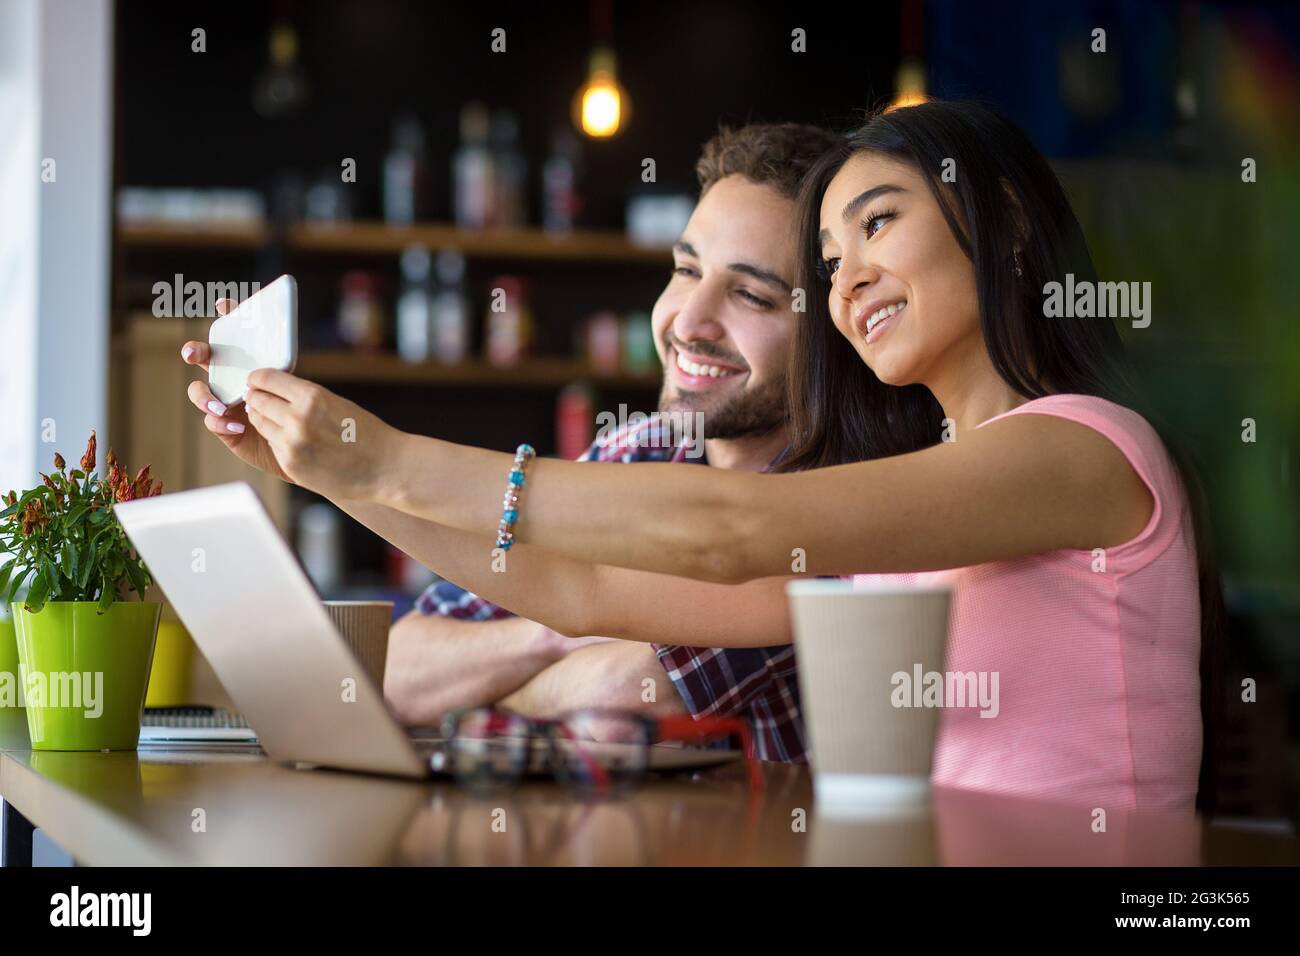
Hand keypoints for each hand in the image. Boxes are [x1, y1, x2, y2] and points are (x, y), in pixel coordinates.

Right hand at [180, 298, 288, 482]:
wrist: (311, 448)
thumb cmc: (306, 413)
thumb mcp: (299, 387)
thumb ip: (286, 371)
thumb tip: (285, 341)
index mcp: (249, 361)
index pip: (236, 331)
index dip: (227, 314)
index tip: (224, 304)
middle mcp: (231, 377)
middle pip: (205, 358)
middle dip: (195, 350)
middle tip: (193, 352)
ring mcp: (225, 401)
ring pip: (201, 393)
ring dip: (205, 396)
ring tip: (221, 405)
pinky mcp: (226, 427)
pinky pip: (213, 422)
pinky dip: (220, 422)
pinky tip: (237, 425)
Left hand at [243, 367, 402, 502]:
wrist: (385, 468)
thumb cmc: (365, 433)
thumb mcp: (334, 402)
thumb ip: (302, 397)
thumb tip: (270, 391)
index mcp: (311, 397)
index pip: (265, 379)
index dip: (257, 379)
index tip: (255, 381)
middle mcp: (297, 419)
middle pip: (257, 401)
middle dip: (257, 398)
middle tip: (259, 398)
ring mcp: (291, 444)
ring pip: (260, 424)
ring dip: (264, 419)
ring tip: (277, 419)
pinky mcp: (290, 465)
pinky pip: (272, 445)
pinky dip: (277, 440)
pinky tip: (293, 440)